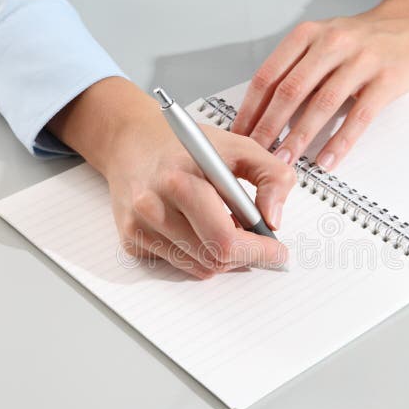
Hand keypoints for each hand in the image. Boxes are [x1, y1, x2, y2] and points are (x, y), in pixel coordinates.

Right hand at [48, 78, 294, 278]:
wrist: (131, 141)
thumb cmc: (185, 145)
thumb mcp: (239, 147)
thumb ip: (272, 177)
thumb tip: (273, 220)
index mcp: (179, 181)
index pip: (225, 239)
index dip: (258, 250)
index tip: (277, 251)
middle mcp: (153, 207)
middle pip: (214, 259)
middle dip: (245, 255)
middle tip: (258, 243)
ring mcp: (139, 227)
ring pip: (200, 268)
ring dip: (222, 255)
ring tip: (226, 226)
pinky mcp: (131, 241)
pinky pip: (179, 264)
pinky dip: (198, 253)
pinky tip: (197, 227)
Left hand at [232, 0, 408, 169]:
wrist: (408, 24)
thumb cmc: (359, 40)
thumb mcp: (320, 42)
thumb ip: (294, 71)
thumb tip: (261, 113)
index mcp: (308, 35)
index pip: (269, 75)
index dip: (251, 108)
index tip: (240, 133)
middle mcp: (331, 43)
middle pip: (291, 90)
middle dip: (269, 127)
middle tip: (257, 152)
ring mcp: (361, 61)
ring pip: (322, 104)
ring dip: (300, 137)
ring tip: (285, 161)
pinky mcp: (386, 80)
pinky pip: (359, 117)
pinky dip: (340, 142)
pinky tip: (327, 159)